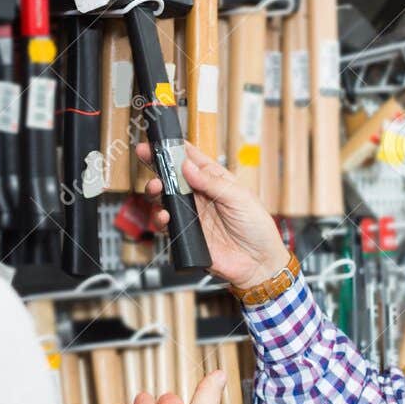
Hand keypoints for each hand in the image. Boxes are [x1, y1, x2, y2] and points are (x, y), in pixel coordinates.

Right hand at [135, 139, 287, 291]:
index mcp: (215, 180)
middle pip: (172, 175)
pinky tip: (165, 216)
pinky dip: (160, 218)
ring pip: (164, 198)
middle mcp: (200, 195)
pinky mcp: (186, 234)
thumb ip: (213, 182)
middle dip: (157, 164)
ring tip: (156, 187)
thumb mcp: (240, 198)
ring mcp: (191, 215)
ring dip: (155, 190)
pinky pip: (165, 224)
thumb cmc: (257, 229)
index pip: (192, 158)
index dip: (175, 148)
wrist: (258, 264)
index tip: (159, 139)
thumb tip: (188, 166)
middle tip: (146, 155)